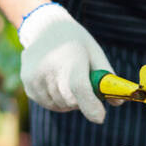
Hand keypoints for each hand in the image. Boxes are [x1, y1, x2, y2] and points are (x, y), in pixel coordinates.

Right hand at [18, 3, 116, 123]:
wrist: (44, 28)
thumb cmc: (76, 42)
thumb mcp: (95, 53)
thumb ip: (107, 78)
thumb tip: (118, 102)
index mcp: (71, 58)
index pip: (79, 87)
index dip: (91, 105)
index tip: (100, 117)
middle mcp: (49, 68)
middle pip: (71, 101)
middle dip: (82, 101)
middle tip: (85, 87)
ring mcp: (35, 77)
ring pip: (60, 105)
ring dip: (69, 101)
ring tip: (68, 80)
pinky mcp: (27, 85)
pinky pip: (48, 104)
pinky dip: (56, 99)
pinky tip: (56, 81)